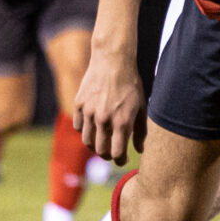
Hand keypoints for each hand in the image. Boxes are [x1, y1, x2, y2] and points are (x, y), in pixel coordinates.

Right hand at [74, 47, 147, 164]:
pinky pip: (78, 127)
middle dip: (107, 155)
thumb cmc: (131, 84)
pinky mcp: (79, 104)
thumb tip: (140, 150)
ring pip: (87, 141)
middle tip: (111, 153)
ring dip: (94, 145)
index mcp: (121, 122)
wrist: (113, 60)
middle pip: (100, 151)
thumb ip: (140, 131)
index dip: (119, 160)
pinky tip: (92, 126)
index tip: (122, 159)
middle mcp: (103, 120)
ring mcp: (89, 112)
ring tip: (101, 141)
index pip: (117, 154)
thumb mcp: (141, 107)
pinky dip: (84, 130)